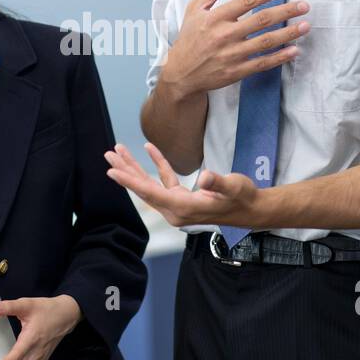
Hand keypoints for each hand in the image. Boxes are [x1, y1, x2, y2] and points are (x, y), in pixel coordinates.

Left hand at [105, 141, 261, 227]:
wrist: (252, 209)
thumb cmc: (243, 198)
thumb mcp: (234, 187)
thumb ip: (219, 183)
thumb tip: (207, 178)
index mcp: (183, 208)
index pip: (151, 193)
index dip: (130, 181)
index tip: (112, 170)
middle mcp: (176, 210)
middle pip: (144, 190)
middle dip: (125, 171)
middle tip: (108, 155)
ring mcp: (178, 205)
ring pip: (150, 185)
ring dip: (135, 168)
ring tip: (119, 151)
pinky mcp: (183, 199)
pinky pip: (165, 182)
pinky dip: (157, 166)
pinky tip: (149, 149)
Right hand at [158, 0, 309, 99]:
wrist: (180, 74)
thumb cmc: (189, 38)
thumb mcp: (195, 9)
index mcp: (215, 17)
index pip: (247, 1)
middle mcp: (225, 35)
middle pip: (261, 20)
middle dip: (286, 11)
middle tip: (304, 5)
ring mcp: (231, 55)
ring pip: (266, 42)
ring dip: (288, 33)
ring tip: (305, 25)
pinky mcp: (236, 71)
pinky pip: (262, 63)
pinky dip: (280, 57)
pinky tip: (294, 50)